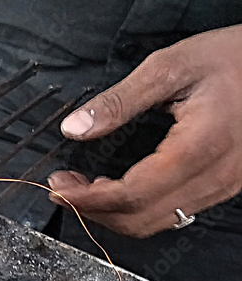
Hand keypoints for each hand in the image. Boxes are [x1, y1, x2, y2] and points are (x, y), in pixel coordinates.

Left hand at [47, 25, 241, 237]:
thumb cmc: (232, 58)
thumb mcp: (170, 66)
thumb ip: (118, 101)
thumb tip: (73, 127)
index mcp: (199, 147)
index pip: (131, 194)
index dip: (87, 198)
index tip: (57, 186)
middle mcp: (215, 177)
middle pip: (139, 219)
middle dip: (92, 209)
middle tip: (63, 186)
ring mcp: (223, 187)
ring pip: (154, 223)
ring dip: (111, 213)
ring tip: (83, 187)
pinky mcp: (223, 187)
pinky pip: (172, 213)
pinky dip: (135, 210)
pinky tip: (116, 188)